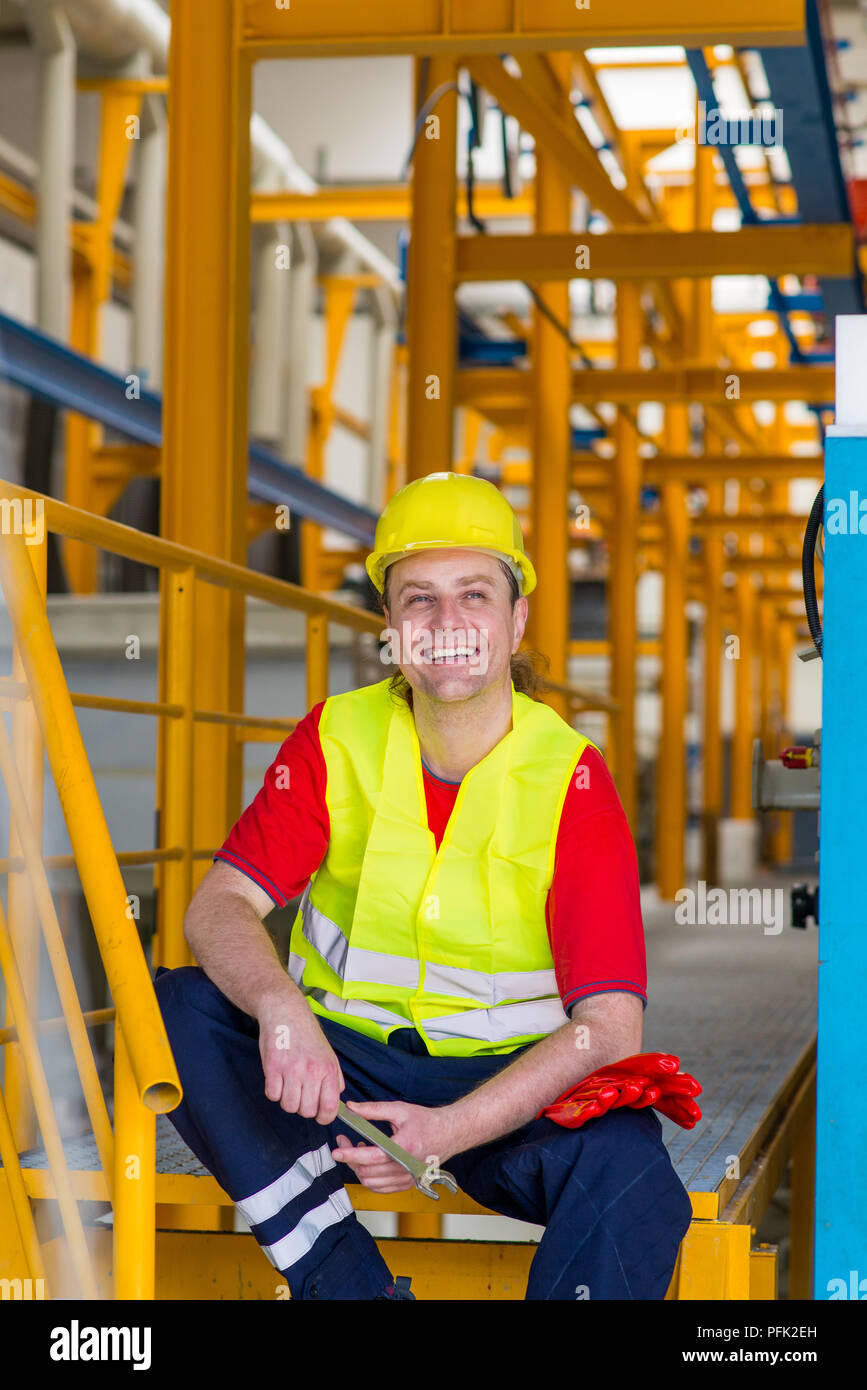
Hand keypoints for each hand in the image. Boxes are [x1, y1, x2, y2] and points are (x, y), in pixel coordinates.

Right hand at [257, 996, 344, 1124]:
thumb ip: (334, 1080)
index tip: (319, 1114)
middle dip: (303, 1106)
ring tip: (288, 1084)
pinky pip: (272, 1095)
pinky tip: (277, 1078)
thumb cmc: (307, 1035)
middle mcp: (312, 1071)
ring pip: (288, 1106)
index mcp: (328, 1069)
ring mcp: (291, 1070)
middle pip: (307, 1111)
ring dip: (287, 1099)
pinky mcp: (272, 1067)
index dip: (324, 1117)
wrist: (286, 1012)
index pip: (330, 1108)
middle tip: (300, 1092)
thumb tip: (336, 1103)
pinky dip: (273, 1091)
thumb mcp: (328, 1055)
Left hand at [332, 1099, 461, 1193]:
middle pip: (368, 1172)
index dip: (351, 1154)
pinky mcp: (406, 1184)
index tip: (337, 1151)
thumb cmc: (426, 1121)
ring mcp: (406, 1179)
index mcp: (404, 1148)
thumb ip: (373, 1109)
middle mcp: (406, 1167)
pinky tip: (369, 1161)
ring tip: (358, 1149)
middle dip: (350, 1158)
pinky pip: (380, 1188)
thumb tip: (351, 1108)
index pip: (372, 1156)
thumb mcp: (399, 1110)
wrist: (449, 1134)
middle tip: (344, 1142)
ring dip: (359, 1168)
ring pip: (371, 1183)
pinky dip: (369, 1177)